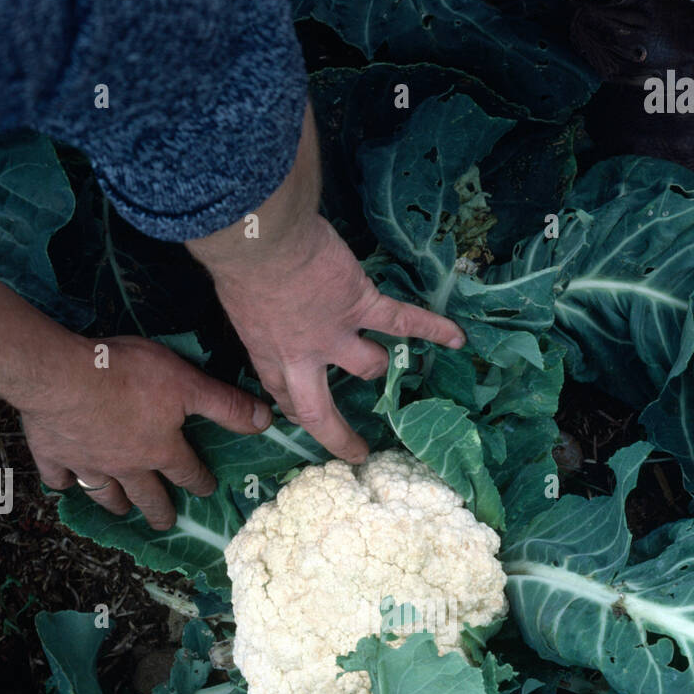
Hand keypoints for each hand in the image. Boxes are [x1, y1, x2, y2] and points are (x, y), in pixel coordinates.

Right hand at [22, 335, 271, 528]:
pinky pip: (60, 477)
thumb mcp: (188, 383)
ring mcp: (89, 463)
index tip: (206, 490)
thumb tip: (267, 421)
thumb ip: (226, 405)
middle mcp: (127, 466)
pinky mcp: (53, 453)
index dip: (200, 482)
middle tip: (165, 522)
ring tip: (122, 509)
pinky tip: (65, 483)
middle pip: (147, 496)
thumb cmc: (129, 375)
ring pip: (105, 493)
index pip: (188, 474)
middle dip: (159, 511)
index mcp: (161, 451)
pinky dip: (64, 483)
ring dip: (116, 503)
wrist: (62, 375)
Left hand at [213, 214, 464, 460]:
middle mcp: (304, 358)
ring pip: (370, 366)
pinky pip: (402, 322)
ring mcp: (336, 335)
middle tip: (357, 452)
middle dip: (339, 438)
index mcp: (270, 357)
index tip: (300, 417)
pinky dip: (432, 328)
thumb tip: (265, 307)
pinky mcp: (362, 305)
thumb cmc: (240, 261)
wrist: (262, 240)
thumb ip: (259, 316)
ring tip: (392, 357)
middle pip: (321, 414)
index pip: (285, 398)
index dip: (294, 411)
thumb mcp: (238, 303)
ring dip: (379, 362)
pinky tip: (455, 338)